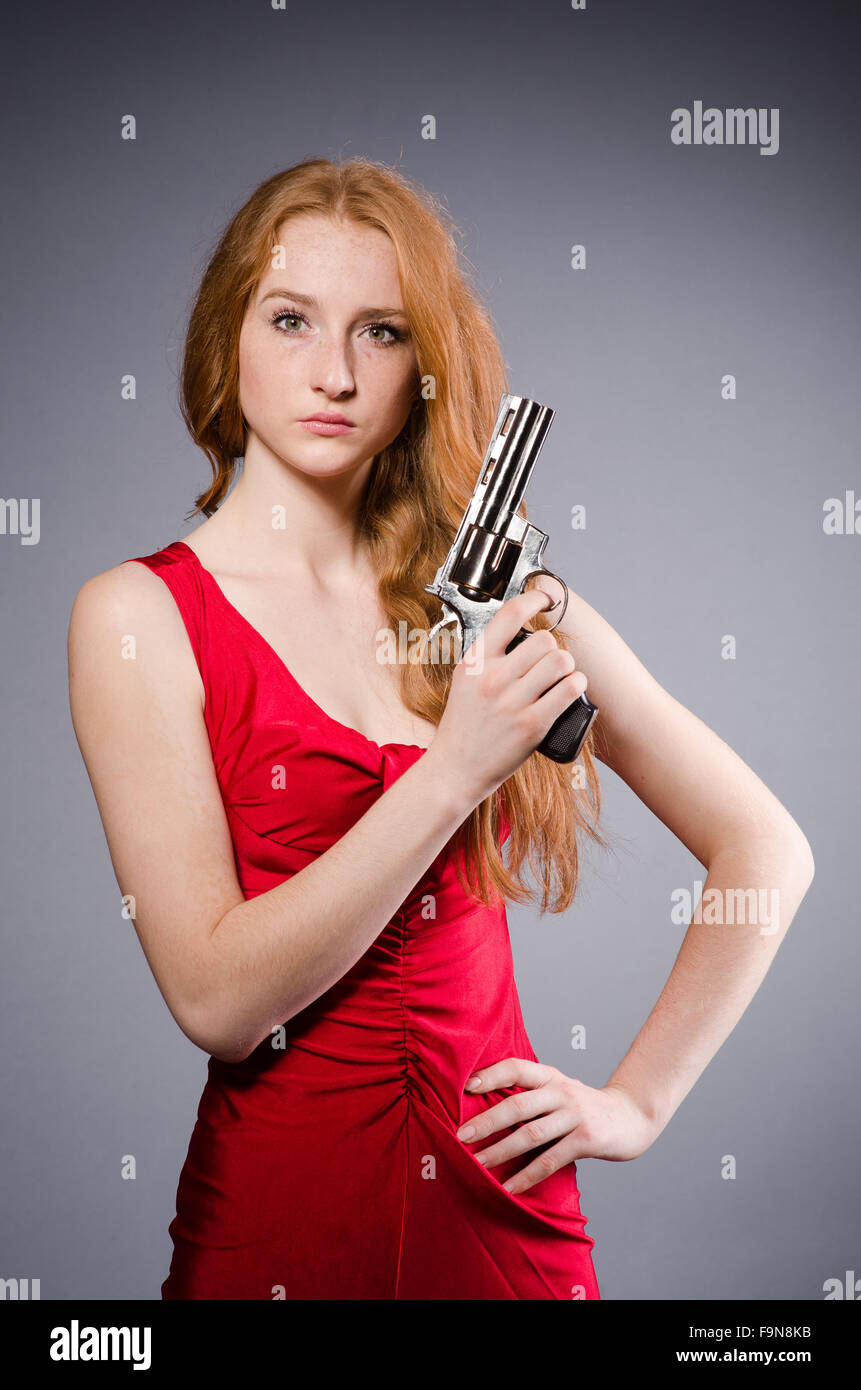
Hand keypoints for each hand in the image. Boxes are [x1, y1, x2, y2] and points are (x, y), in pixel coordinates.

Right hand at [427, 587, 588, 804]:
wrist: (455, 769)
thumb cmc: (464, 724)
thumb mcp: (465, 680)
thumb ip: (489, 655)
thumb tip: (522, 629)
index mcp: (475, 661)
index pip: (510, 614)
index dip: (535, 598)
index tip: (546, 598)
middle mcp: (493, 678)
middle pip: (544, 640)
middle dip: (553, 648)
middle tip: (549, 662)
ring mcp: (512, 702)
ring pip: (560, 661)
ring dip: (567, 667)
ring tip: (561, 677)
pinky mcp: (532, 725)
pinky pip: (569, 689)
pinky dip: (576, 685)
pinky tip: (570, 689)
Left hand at [455, 1059, 658, 1194]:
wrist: (631, 1118)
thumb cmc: (584, 1108)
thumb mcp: (560, 1091)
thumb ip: (532, 1095)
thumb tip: (485, 1108)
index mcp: (551, 1077)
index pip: (517, 1068)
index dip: (491, 1074)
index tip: (464, 1086)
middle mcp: (562, 1092)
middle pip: (518, 1104)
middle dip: (487, 1121)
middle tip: (461, 1135)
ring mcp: (575, 1115)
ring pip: (531, 1134)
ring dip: (501, 1150)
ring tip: (477, 1163)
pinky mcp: (585, 1140)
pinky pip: (550, 1160)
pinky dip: (527, 1175)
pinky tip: (509, 1187)